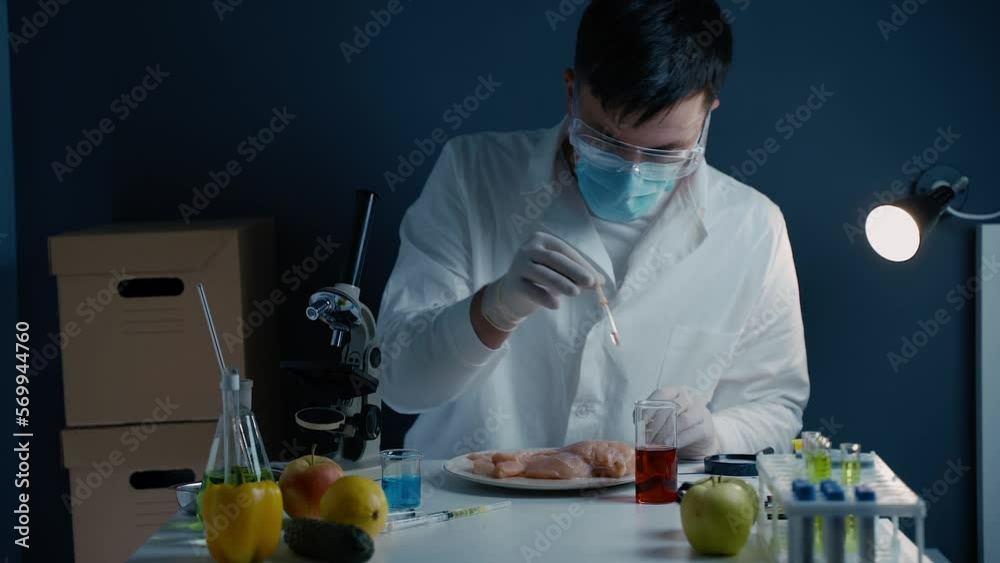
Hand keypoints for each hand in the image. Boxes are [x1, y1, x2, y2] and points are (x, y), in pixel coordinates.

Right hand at [480, 231, 596, 330]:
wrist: (512, 295)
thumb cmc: (541, 280)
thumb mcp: (560, 273)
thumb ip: (577, 274)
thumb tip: (600, 282)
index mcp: (541, 240)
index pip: (564, 250)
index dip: (581, 264)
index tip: (596, 279)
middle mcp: (528, 249)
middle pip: (554, 259)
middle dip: (574, 271)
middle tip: (590, 282)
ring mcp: (518, 265)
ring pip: (542, 273)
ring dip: (560, 283)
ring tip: (575, 293)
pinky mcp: (513, 283)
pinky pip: (530, 289)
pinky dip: (543, 297)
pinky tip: (556, 305)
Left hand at [647, 386, 720, 458]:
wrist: (700, 441)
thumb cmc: (678, 425)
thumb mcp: (666, 417)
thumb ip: (653, 416)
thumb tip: (638, 421)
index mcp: (678, 391)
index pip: (662, 393)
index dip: (650, 406)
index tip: (642, 420)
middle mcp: (691, 398)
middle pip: (673, 407)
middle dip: (658, 423)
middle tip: (648, 435)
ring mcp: (701, 412)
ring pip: (684, 420)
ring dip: (669, 432)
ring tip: (658, 442)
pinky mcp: (707, 428)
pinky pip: (693, 433)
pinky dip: (681, 440)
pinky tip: (673, 445)